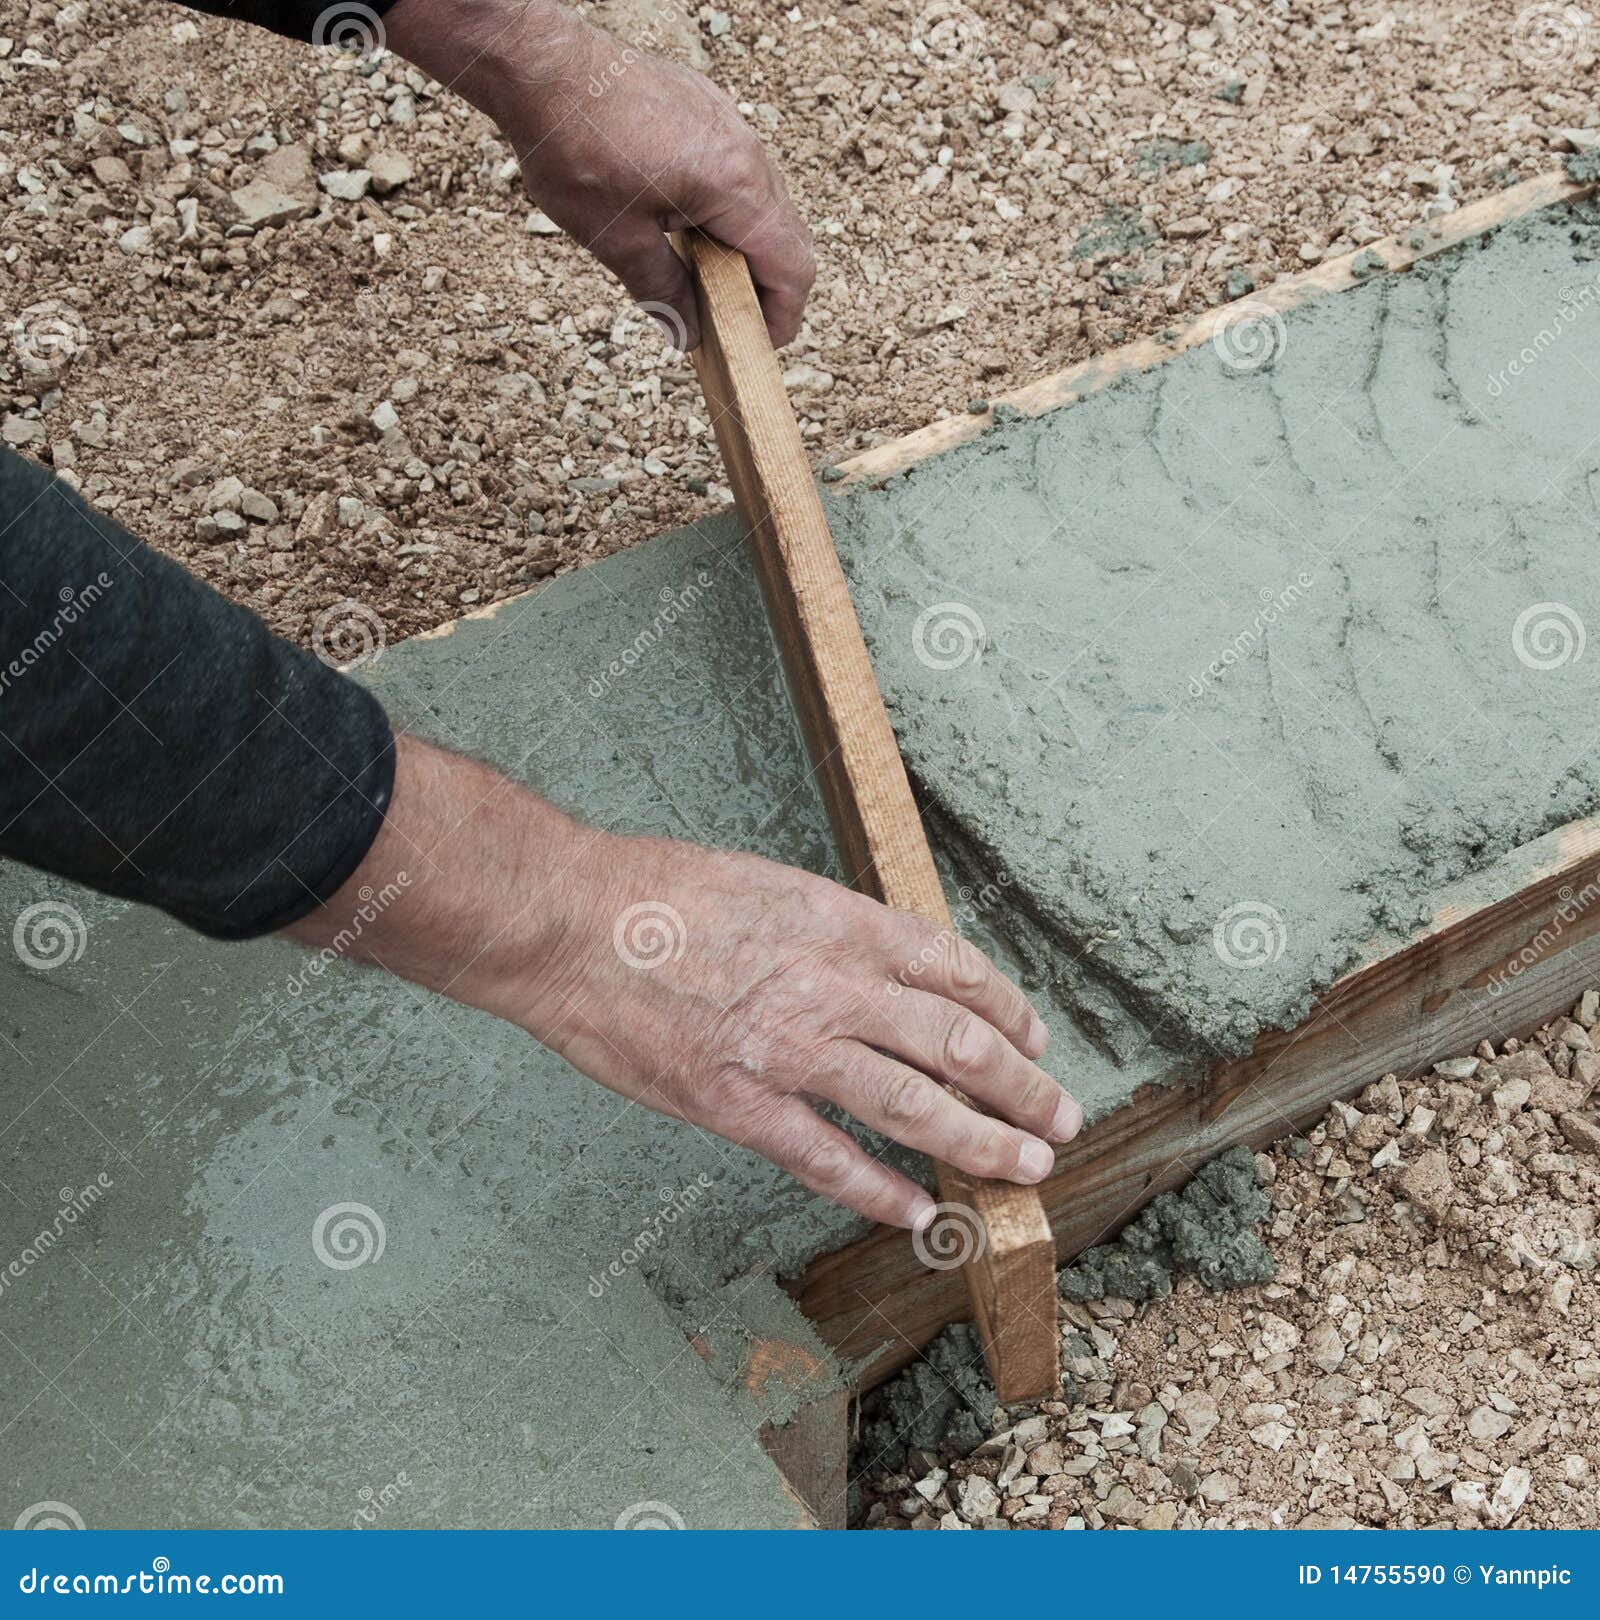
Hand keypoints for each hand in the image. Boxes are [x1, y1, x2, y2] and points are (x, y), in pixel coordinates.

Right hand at [288, 737, 1081, 1228]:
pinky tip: (918, 1213)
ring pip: (915, 1106)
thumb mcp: (767, 882)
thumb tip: (884, 960)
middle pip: (958, 1043)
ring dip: (981, 1143)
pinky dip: (881, 1192)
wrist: (566, 921)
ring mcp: (789, 1050)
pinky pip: (829, 1158)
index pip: (955, 970)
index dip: (1008, 1010)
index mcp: (840, 922)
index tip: (1033, 1038)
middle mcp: (832, 985)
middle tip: (1059, 1119)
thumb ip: (832, 926)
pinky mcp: (738, 1104)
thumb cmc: (654, 892)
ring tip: (1023, 1169)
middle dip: (1022, 1088)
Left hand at [384, 0, 814, 347]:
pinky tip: (686, 223)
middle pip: (788, 234)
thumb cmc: (575, 146)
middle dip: (769, 284)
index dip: (784, 316)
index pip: (792, 267)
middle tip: (735, 320)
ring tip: (706, 276)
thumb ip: (664, 291)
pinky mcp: (707, 106)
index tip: (763, 344)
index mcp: (735, 187)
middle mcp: (745, 150)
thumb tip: (689, 332)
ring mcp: (730, 122)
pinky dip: (728, 206)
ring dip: (748, 244)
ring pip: (766, 200)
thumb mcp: (617, 241)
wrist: (541, 65)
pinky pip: (739, 167)